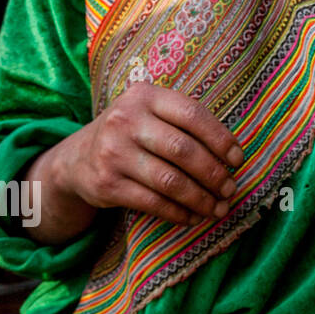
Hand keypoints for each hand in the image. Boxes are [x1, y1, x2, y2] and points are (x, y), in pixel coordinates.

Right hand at [45, 82, 244, 228]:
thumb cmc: (133, 133)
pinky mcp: (106, 184)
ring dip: (200, 198)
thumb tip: (232, 156)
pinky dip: (178, 213)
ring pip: (170, 181)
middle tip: (231, 189)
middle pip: (183, 150)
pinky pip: (152, 202)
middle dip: (214, 174)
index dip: (220, 139)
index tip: (238, 160)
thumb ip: (185, 123)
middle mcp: (126, 120)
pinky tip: (192, 217)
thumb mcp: (151, 113)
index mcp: (145, 96)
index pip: (192, 115)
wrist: (76, 159)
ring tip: (218, 208)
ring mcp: (113, 152)